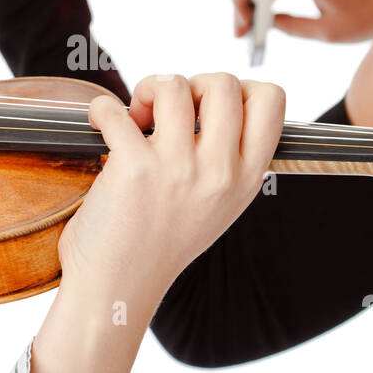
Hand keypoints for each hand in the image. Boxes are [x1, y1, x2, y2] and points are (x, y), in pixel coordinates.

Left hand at [17, 73, 284, 372]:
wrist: (118, 289)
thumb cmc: (159, 244)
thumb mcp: (217, 205)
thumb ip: (226, 159)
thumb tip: (211, 98)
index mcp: (245, 179)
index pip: (272, 101)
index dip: (240, 86)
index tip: (210, 104)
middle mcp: (218, 172)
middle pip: (222, 83)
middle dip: (189, 82)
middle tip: (166, 111)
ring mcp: (177, 170)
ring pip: (172, 84)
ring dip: (147, 89)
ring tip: (135, 118)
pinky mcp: (134, 169)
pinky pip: (115, 108)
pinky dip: (101, 108)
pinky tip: (100, 123)